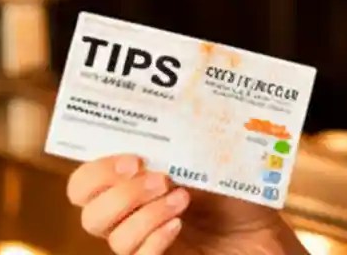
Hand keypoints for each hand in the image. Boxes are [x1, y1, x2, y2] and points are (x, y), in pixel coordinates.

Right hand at [66, 154, 287, 254]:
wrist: (260, 234)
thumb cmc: (235, 193)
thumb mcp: (211, 160)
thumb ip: (186, 141)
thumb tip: (179, 106)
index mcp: (133, 182)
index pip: (86, 181)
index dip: (98, 170)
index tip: (135, 158)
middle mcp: (129, 213)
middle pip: (88, 212)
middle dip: (119, 193)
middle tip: (159, 179)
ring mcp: (141, 240)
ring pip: (113, 237)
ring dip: (146, 214)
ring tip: (183, 199)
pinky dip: (153, 240)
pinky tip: (176, 226)